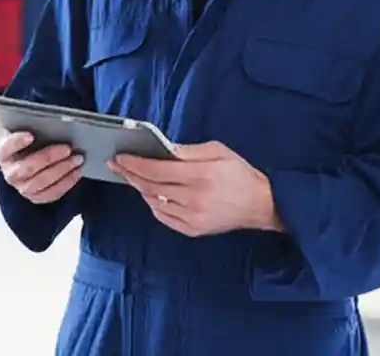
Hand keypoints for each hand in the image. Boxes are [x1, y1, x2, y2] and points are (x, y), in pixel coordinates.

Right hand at [0, 132, 83, 204]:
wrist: (28, 162)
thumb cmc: (29, 145)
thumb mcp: (26, 133)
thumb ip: (34, 129)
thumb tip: (55, 124)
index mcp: (4, 153)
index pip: (6, 148)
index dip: (17, 142)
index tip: (31, 135)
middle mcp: (10, 173)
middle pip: (28, 168)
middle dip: (49, 157)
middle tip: (67, 148)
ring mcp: (22, 188)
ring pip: (41, 182)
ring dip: (61, 170)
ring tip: (77, 159)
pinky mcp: (35, 198)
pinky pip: (51, 193)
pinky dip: (66, 183)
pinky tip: (76, 172)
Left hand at [107, 141, 284, 237]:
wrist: (262, 205)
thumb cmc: (240, 174)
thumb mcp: (218, 151)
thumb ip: (188, 151)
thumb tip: (163, 149)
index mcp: (201, 176)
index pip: (156, 169)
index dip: (135, 163)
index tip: (121, 157)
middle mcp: (194, 199)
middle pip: (150, 186)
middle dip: (130, 174)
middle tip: (117, 165)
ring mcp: (193, 217)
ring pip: (154, 202)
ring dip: (140, 188)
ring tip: (133, 177)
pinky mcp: (194, 230)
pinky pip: (164, 216)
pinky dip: (153, 204)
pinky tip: (151, 194)